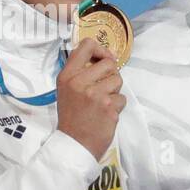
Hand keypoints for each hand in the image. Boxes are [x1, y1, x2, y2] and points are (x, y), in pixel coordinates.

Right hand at [56, 38, 123, 159]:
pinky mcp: (108, 106)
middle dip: (111, 75)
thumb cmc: (72, 116)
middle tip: (104, 88)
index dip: (100, 49)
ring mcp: (95, 94)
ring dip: (115, 92)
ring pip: (118, 80)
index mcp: (67, 75)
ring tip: (103, 103)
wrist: (74, 143)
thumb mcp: (67, 89)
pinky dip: (117, 106)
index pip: (85, 45)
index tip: (104, 59)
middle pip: (109, 63)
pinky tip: (106, 114)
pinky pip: (122, 98)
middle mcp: (80, 81)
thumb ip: (81, 72)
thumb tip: (106, 57)